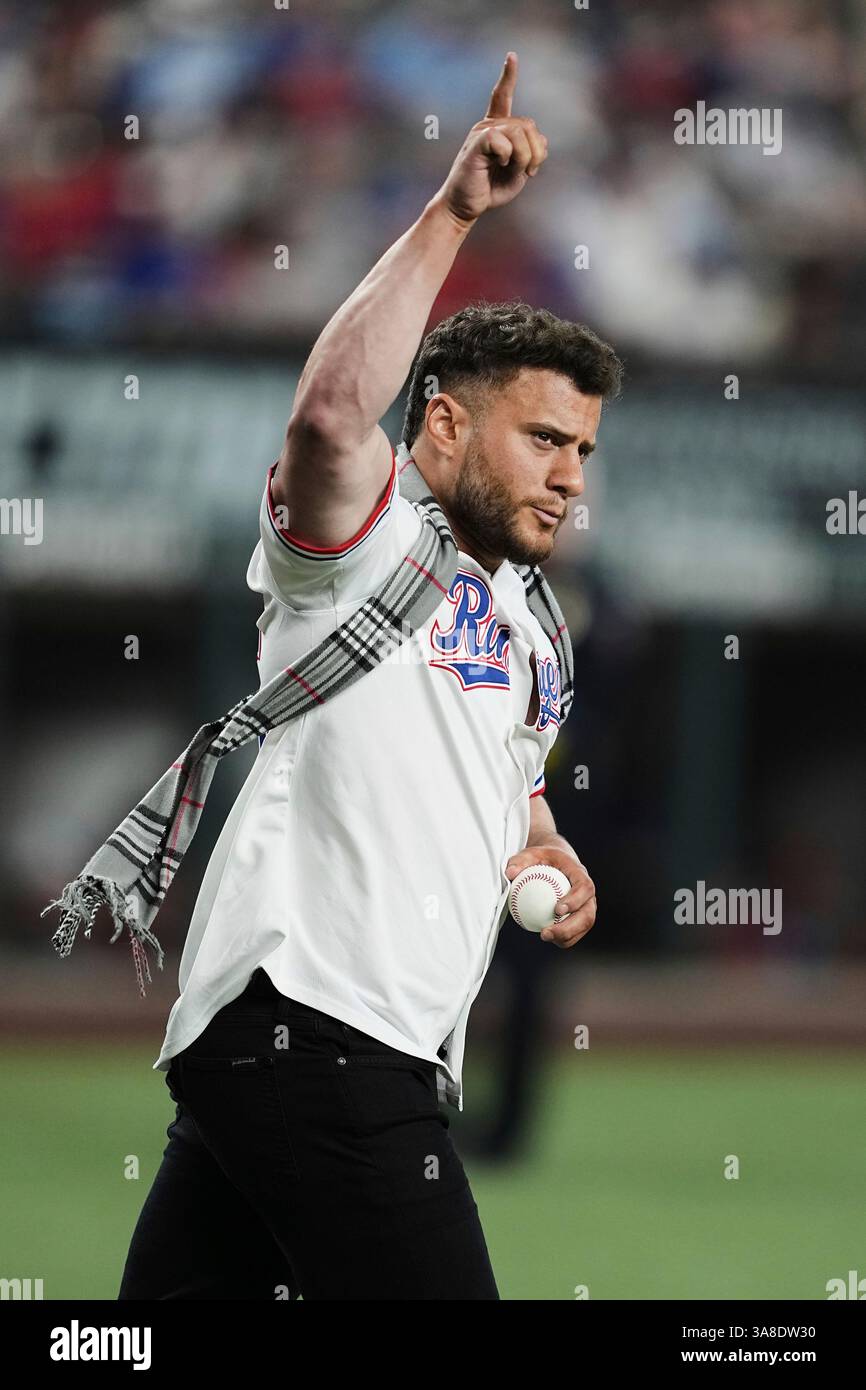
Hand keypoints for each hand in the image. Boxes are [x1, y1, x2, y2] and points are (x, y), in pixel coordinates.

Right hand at [435, 51, 548, 226]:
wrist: (465, 206)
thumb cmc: (490, 189)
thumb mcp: (518, 172)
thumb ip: (530, 153)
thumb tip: (541, 141)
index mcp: (496, 129)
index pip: (502, 97)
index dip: (508, 77)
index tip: (511, 56)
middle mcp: (488, 126)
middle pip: (527, 125)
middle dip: (536, 151)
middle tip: (530, 171)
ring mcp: (481, 133)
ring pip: (520, 133)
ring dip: (527, 156)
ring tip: (519, 171)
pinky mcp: (477, 144)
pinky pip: (504, 141)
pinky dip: (509, 157)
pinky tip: (501, 166)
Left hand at [504, 845, 596, 947]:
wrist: (556, 863)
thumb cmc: (543, 858)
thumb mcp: (531, 854)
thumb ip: (520, 861)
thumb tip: (510, 873)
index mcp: (579, 874)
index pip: (584, 887)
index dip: (575, 900)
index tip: (557, 910)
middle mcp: (587, 893)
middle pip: (587, 913)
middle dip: (570, 928)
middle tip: (546, 932)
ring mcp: (586, 906)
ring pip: (583, 926)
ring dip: (566, 936)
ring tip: (544, 936)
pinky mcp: (581, 917)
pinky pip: (575, 932)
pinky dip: (562, 938)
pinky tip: (545, 936)